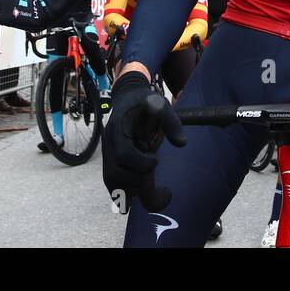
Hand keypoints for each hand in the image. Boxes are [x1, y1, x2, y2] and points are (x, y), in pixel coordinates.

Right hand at [101, 71, 184, 212]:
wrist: (128, 97)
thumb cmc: (145, 101)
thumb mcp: (160, 104)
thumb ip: (171, 122)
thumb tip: (181, 144)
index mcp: (118, 129)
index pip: (123, 154)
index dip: (141, 163)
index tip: (156, 159)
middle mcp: (108, 145)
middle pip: (114, 175)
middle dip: (138, 180)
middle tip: (154, 169)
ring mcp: (107, 155)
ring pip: (112, 183)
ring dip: (133, 189)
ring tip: (151, 182)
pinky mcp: (111, 162)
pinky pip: (112, 185)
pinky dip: (126, 193)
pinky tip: (143, 191)